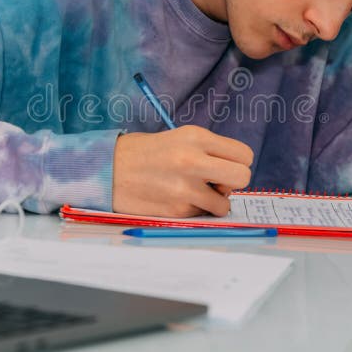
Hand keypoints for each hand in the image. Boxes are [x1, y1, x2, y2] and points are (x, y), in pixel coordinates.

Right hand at [112, 126, 253, 217]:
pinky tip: (174, 199)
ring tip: (192, 192)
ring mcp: (185, 188)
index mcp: (196, 137)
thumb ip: (208, 151)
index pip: (244, 154)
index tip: (224, 166)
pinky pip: (202, 214)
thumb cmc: (145, 153)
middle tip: (217, 182)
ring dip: (213, 201)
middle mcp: (193, 160)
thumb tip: (235, 173)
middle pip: (243, 177)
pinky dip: (194, 210)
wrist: (106, 169)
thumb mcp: (179, 138)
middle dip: (234, 183)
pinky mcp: (176, 210)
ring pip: (224, 203)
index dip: (238, 162)